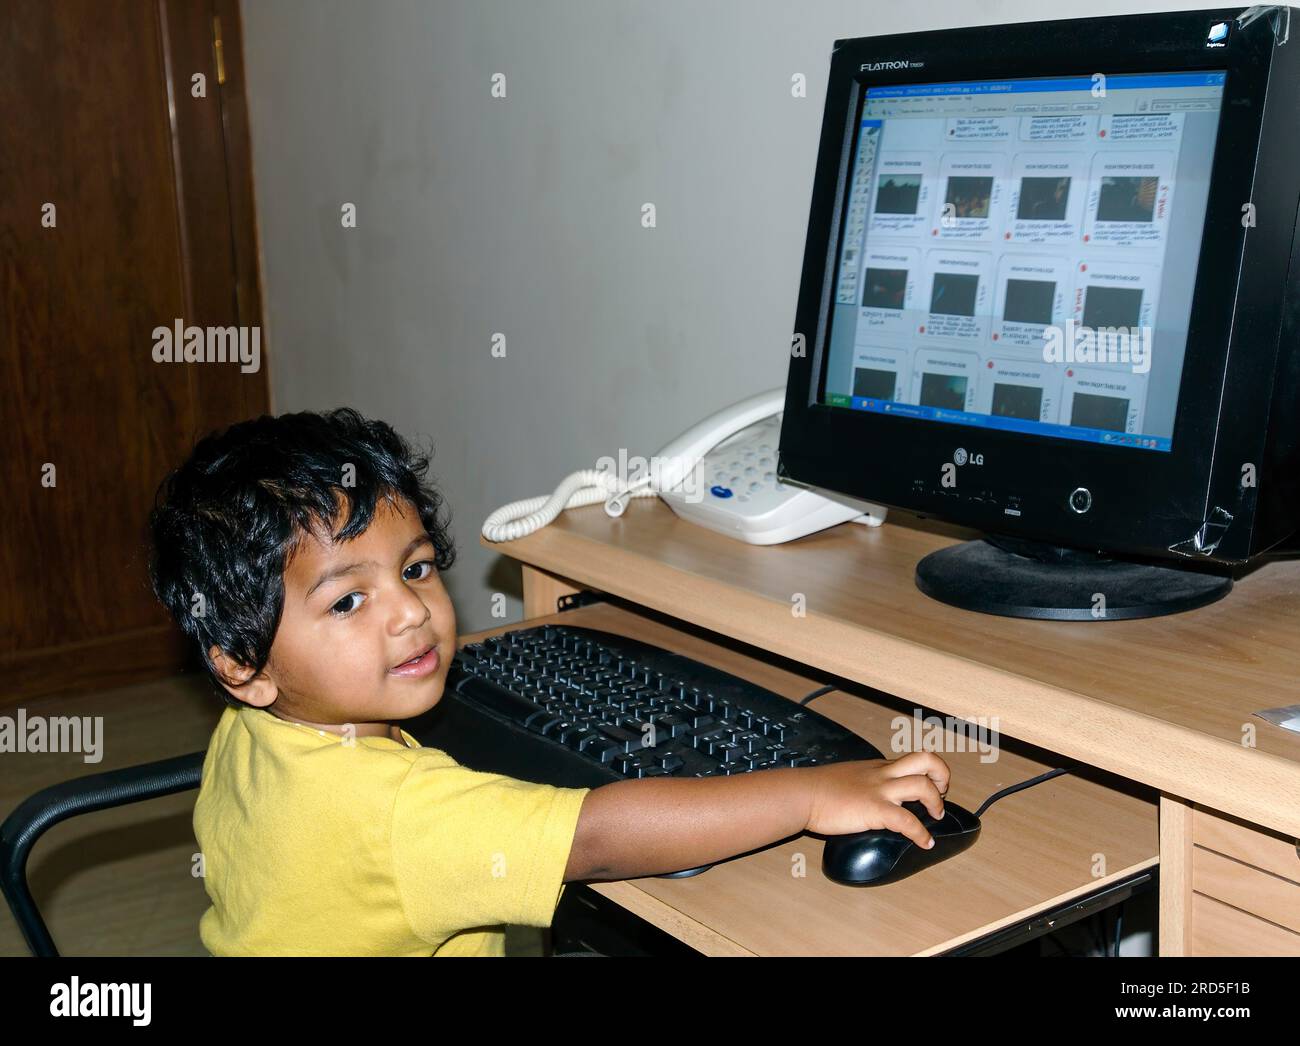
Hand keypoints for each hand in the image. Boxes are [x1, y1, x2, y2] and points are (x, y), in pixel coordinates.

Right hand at [804, 752, 950, 848]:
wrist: (802, 795)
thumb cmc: (818, 789)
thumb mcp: (848, 778)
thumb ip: (864, 784)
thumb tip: (869, 799)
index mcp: (878, 767)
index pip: (913, 759)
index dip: (930, 770)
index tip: (932, 784)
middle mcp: (883, 774)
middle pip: (926, 760)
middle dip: (942, 775)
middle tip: (941, 793)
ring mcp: (880, 791)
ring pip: (923, 785)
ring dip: (936, 803)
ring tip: (935, 816)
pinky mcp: (875, 810)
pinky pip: (908, 822)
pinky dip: (922, 834)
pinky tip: (925, 842)